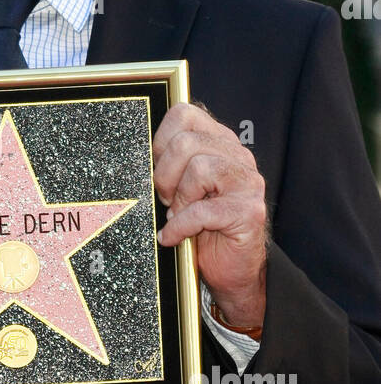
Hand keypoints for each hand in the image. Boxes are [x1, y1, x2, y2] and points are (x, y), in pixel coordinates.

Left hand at [153, 102, 267, 328]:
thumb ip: (167, 166)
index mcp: (219, 143)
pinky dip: (180, 227)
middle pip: (187, 142)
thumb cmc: (202, 228)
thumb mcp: (179, 189)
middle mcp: (238, 156)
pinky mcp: (249, 212)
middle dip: (164, 175)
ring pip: (199, 168)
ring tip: (176, 215)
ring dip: (178, 199)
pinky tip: (174, 237)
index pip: (184, 114)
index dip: (160, 141)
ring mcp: (247, 182)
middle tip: (165, 199)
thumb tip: (133, 155)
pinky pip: (202, 211)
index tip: (156, 169)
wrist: (232, 269)